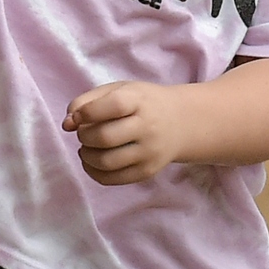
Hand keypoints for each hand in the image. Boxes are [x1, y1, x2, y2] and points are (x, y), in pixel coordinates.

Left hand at [64, 62, 268, 183]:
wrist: (204, 121)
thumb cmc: (158, 99)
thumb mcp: (133, 88)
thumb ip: (97, 99)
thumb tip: (64, 120)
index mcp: (143, 98)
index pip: (103, 107)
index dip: (82, 113)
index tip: (70, 119)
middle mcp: (148, 125)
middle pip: (100, 138)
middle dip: (85, 138)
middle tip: (83, 133)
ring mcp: (152, 150)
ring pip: (105, 162)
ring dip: (90, 157)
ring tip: (94, 147)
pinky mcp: (152, 169)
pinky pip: (114, 180)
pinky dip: (99, 173)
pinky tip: (101, 162)